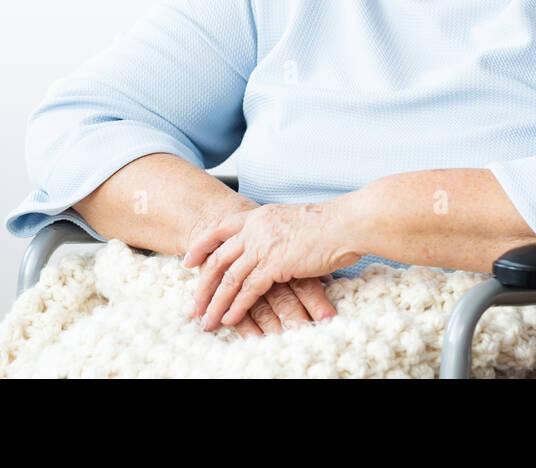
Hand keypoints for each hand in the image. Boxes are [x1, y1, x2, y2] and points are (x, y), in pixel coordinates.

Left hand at [183, 200, 362, 332]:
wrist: (346, 223)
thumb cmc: (328, 224)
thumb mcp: (292, 220)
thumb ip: (274, 230)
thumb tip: (269, 244)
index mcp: (259, 215)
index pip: (219, 228)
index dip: (201, 246)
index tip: (188, 261)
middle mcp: (256, 228)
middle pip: (218, 259)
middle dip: (203, 285)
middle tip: (194, 305)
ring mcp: (264, 245)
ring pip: (229, 278)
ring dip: (216, 303)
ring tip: (207, 321)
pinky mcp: (275, 263)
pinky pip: (249, 290)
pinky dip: (237, 306)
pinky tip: (230, 319)